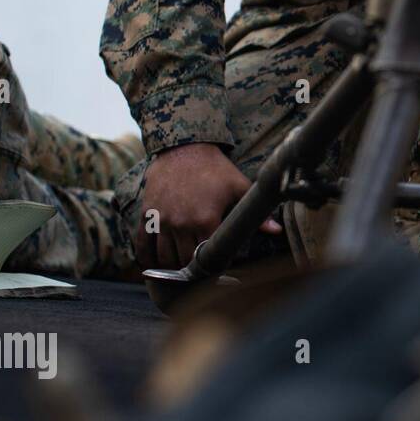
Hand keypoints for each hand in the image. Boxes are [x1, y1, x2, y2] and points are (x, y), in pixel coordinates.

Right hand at [139, 143, 281, 269]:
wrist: (184, 148)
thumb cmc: (215, 169)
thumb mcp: (239, 187)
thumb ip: (256, 214)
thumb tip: (277, 231)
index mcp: (205, 220)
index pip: (208, 257)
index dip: (213, 266)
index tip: (217, 269)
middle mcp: (181, 224)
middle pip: (184, 261)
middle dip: (192, 269)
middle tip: (199, 273)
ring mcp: (161, 220)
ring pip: (164, 257)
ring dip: (172, 267)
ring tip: (180, 271)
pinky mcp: (146, 214)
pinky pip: (142, 244)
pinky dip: (147, 259)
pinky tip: (152, 267)